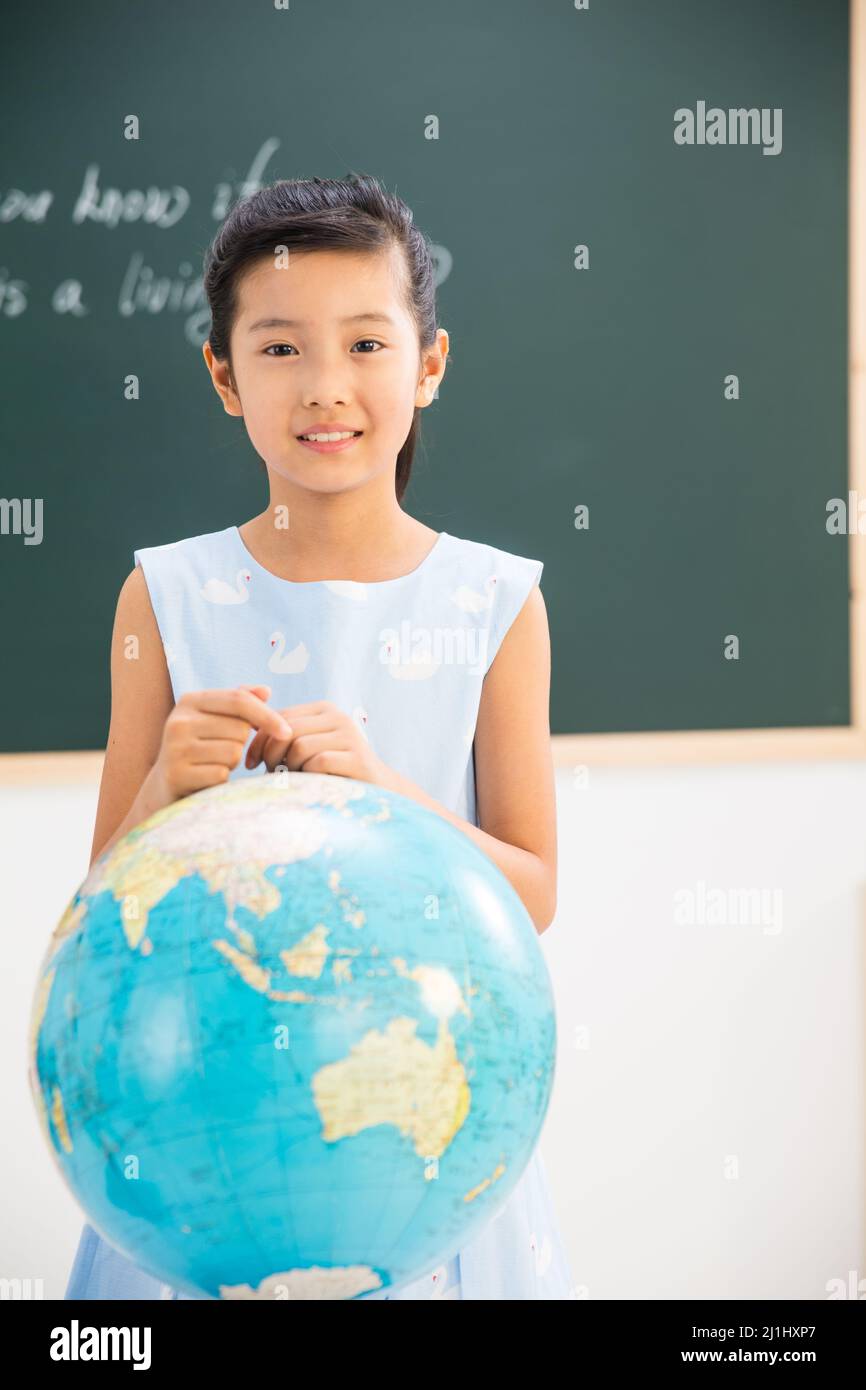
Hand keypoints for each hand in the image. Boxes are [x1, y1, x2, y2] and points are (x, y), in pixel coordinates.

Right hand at [153, 684, 291, 801]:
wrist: (165, 787)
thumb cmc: (199, 749)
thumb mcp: (214, 721)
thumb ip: (240, 703)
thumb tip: (265, 690)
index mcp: (189, 701)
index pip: (239, 700)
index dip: (267, 715)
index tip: (287, 732)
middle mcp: (178, 721)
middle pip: (240, 729)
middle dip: (241, 744)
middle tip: (222, 752)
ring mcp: (175, 748)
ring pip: (233, 752)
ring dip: (232, 763)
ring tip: (213, 764)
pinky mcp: (176, 774)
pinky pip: (222, 774)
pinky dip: (222, 779)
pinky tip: (206, 779)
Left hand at [244, 699, 391, 786]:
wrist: (374, 794)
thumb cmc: (328, 774)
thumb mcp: (303, 749)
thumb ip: (279, 734)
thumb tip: (241, 711)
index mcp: (323, 710)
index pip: (279, 716)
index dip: (259, 740)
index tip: (251, 763)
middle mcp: (338, 717)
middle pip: (287, 729)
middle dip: (270, 754)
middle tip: (268, 774)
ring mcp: (350, 736)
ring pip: (299, 746)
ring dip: (289, 768)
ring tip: (293, 781)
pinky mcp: (358, 758)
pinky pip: (318, 762)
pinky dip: (307, 776)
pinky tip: (311, 785)